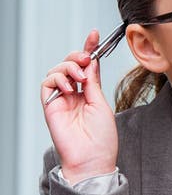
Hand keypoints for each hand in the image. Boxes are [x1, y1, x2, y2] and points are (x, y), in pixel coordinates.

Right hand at [41, 30, 118, 183]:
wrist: (92, 159)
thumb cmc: (101, 139)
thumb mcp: (102, 104)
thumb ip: (93, 82)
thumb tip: (92, 62)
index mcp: (90, 93)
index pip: (87, 66)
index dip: (89, 49)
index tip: (94, 34)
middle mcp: (75, 94)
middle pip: (69, 65)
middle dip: (77, 56)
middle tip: (86, 59)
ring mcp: (62, 100)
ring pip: (57, 71)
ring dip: (69, 68)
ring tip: (80, 78)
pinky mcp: (50, 106)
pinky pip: (47, 84)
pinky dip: (58, 79)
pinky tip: (69, 87)